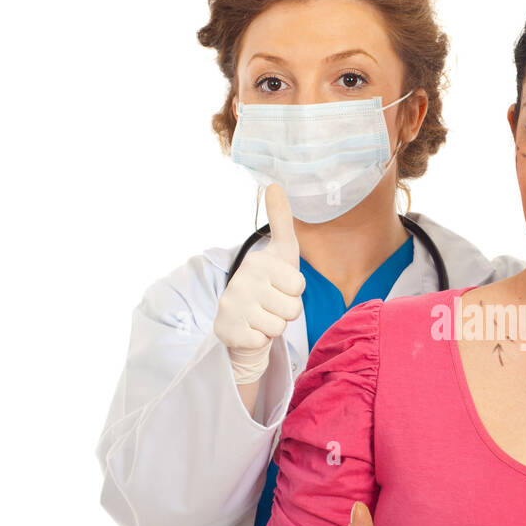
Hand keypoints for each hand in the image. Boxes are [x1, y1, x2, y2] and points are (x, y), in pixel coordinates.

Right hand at [213, 184, 305, 383]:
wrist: (242, 321)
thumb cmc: (269, 284)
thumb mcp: (281, 252)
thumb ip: (281, 220)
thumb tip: (274, 184)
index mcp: (258, 262)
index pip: (298, 286)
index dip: (294, 291)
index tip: (280, 286)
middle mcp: (241, 281)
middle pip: (292, 308)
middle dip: (286, 311)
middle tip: (272, 305)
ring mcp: (232, 306)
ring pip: (278, 326)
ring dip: (274, 325)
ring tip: (262, 316)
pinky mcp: (227, 331)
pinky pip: (262, 341)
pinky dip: (260, 340)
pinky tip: (250, 329)